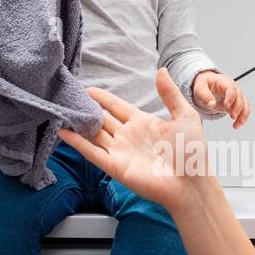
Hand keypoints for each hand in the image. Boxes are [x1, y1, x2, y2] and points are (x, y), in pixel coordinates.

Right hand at [58, 67, 214, 213]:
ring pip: (93, 134)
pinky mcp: (116, 167)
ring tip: (61, 110)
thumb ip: (170, 94)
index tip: (88, 89)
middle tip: (69, 97)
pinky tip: (63, 132)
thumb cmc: (192, 153)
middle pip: (101, 119)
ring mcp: (121, 152)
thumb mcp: (185, 116)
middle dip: (86, 109)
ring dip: (78, 124)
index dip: (102, 98)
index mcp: (143, 123)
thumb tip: (160, 70)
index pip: (117, 106)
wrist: (191, 184)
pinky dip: (77, 143)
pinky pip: (92, 153)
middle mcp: (129, 136)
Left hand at [192, 70, 250, 127]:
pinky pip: (243, 110)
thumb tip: (211, 104)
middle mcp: (233, 88)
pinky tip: (236, 125)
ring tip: (236, 125)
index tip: (226, 106)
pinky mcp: (236, 104)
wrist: (207, 86)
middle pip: (240, 97)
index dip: (230, 97)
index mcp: (224, 82)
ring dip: (243, 115)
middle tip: (232, 116)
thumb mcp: (200, 88)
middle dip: (238, 107)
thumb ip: (204, 95)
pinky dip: (242, 118)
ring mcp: (236, 96)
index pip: (231, 88)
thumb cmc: (204, 85)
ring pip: (245, 104)